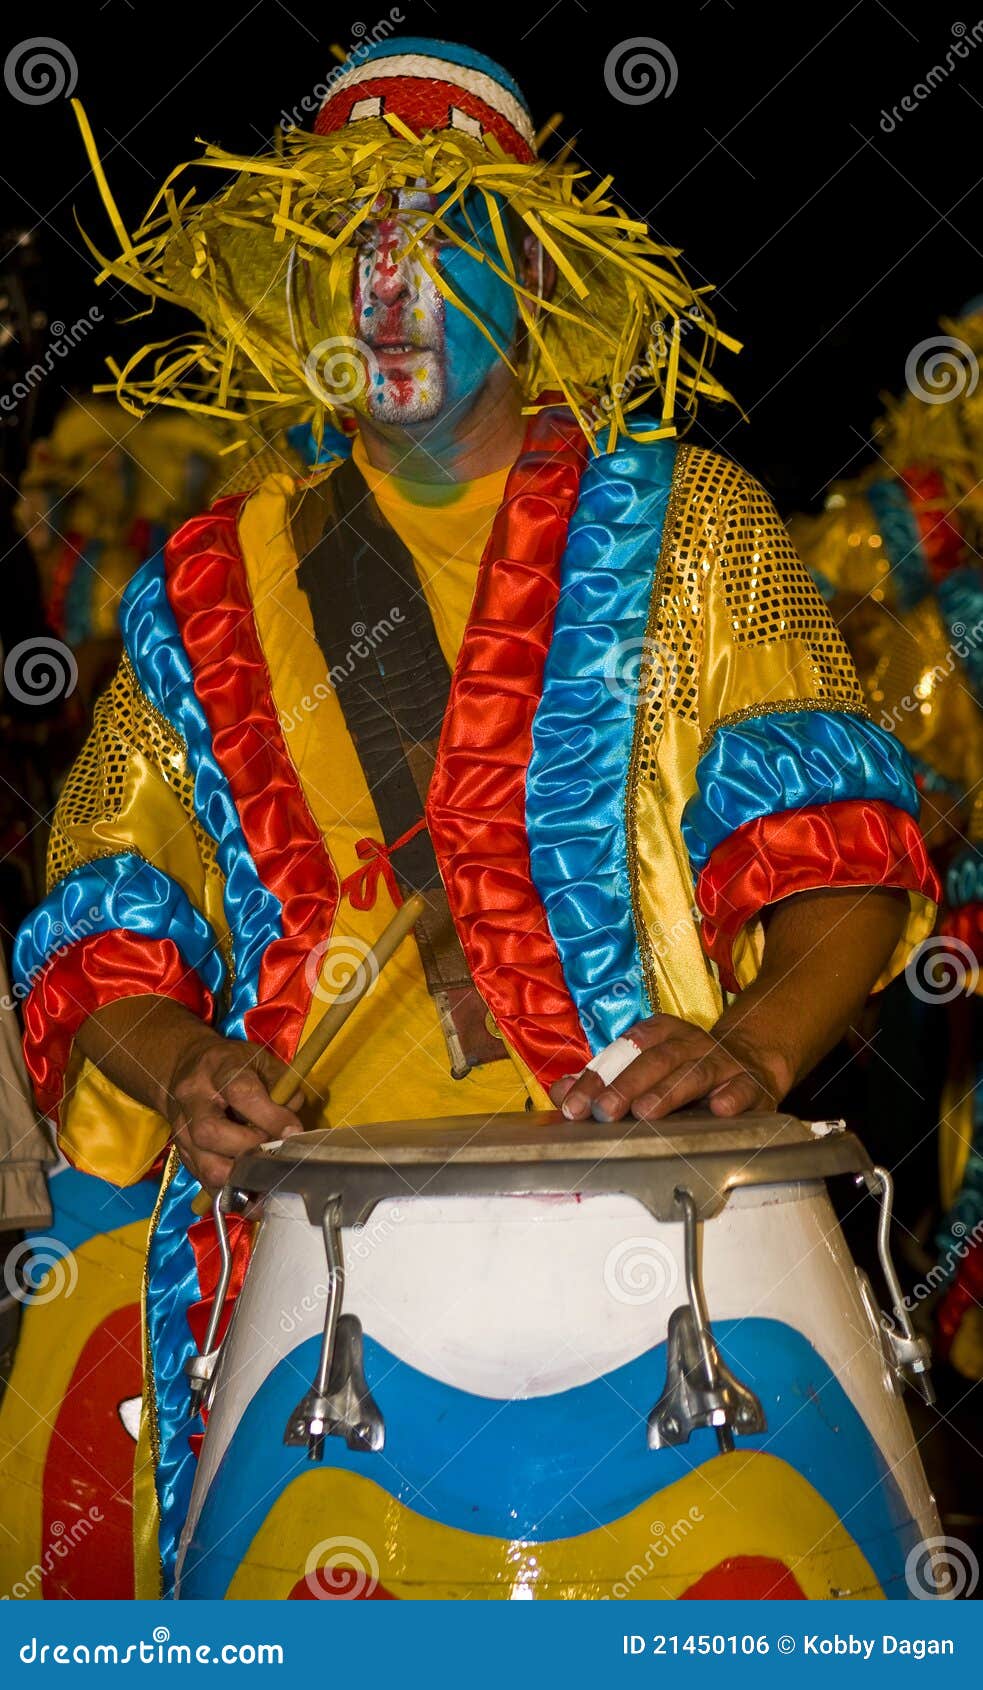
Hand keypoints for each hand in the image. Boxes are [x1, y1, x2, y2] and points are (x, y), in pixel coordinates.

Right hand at [165, 1030, 303, 1190]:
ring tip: (267, 1179)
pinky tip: (254, 1197)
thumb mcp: (260, 1061)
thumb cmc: (232, 1064)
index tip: (293, 1131)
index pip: (240, 1093)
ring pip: (206, 1165)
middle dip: (250, 1149)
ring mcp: (182, 1130)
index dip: (270, 1116)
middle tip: (273, 1151)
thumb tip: (293, 1127)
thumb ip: (282, 1087)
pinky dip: (233, 1193)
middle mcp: (193, 1099)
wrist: (185, 1068)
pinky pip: (206, 1182)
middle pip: (211, 1132)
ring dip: (242, 1178)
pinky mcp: (183, 1154)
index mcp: (217, 1068)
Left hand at [550, 1013, 792, 1123]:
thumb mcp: (644, 1068)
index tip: (574, 1105)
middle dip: (627, 1086)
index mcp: (662, 1033)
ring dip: (669, 1092)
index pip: (625, 1050)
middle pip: (656, 1061)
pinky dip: (732, 1098)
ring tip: (646, 1112)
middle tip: (604, 1111)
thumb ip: (603, 1079)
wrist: (751, 1064)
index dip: (598, 1076)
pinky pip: (742, 1089)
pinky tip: (719, 1110)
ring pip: (694, 1074)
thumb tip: (561, 1092)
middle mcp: (691, 1043)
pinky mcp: (751, 1085)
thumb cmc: (685, 1071)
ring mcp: (723, 1062)